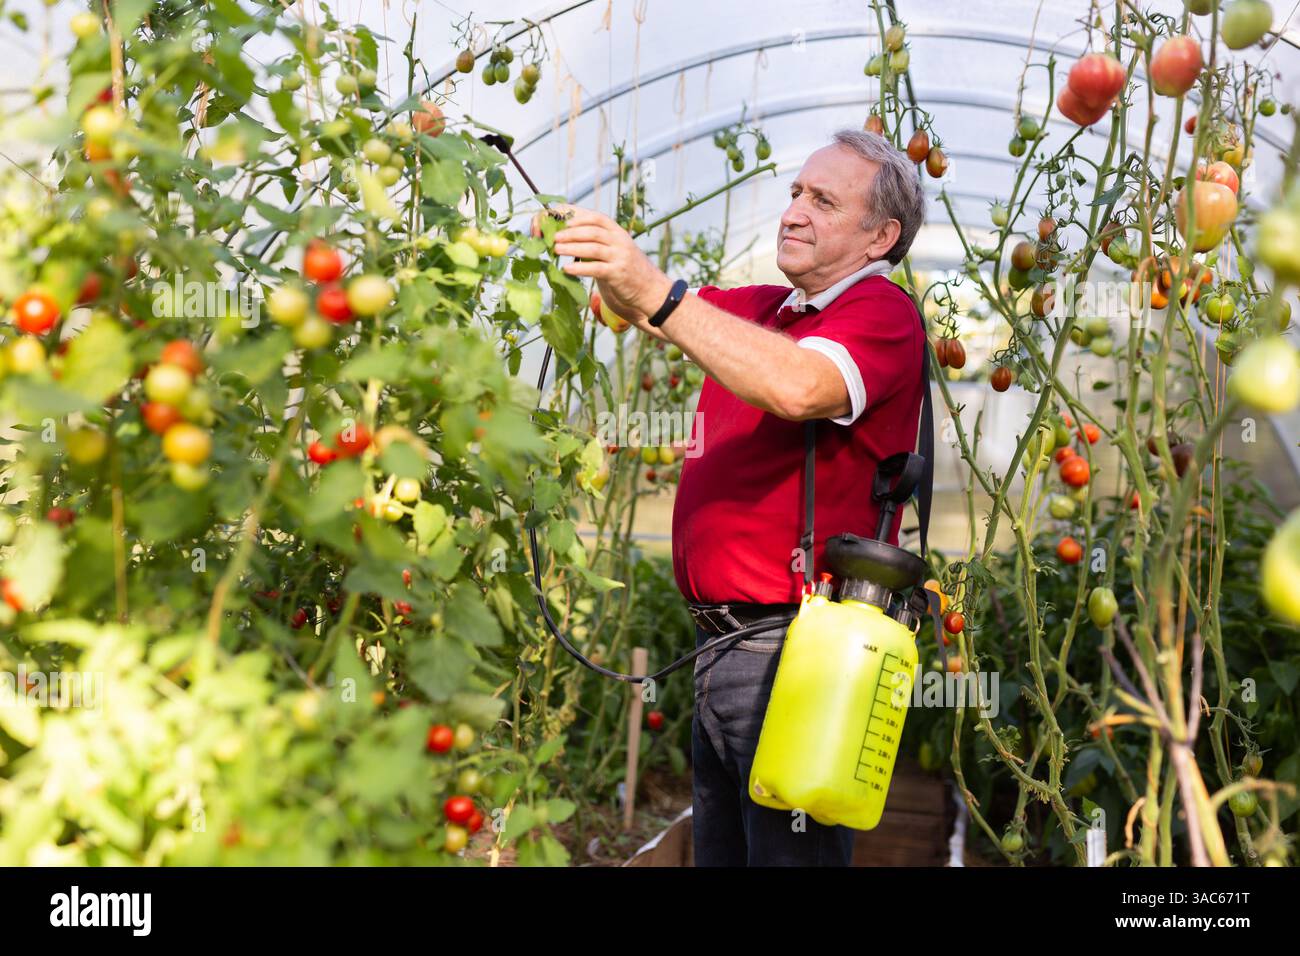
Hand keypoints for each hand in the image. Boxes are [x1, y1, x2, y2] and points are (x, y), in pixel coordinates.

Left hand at [550, 203, 671, 325]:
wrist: (650, 289)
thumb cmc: (627, 269)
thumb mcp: (615, 249)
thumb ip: (598, 242)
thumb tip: (568, 235)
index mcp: (617, 232)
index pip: (596, 217)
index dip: (577, 216)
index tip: (561, 219)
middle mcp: (620, 241)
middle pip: (592, 231)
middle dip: (571, 232)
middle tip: (554, 237)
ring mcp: (620, 257)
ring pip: (593, 248)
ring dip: (572, 248)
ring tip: (556, 250)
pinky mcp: (618, 274)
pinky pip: (596, 269)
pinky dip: (580, 268)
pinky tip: (567, 269)